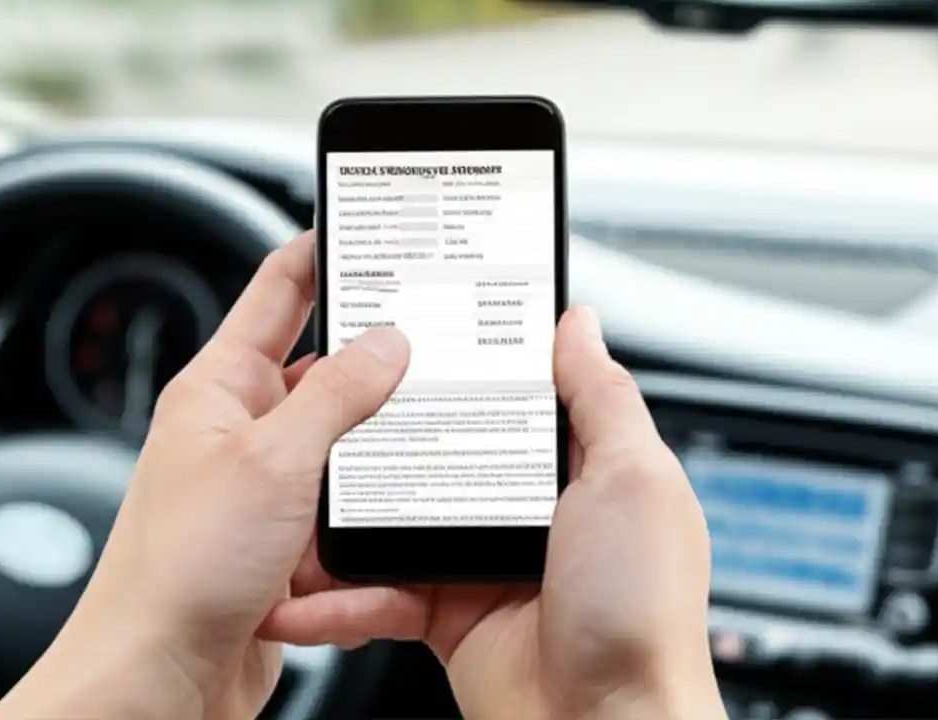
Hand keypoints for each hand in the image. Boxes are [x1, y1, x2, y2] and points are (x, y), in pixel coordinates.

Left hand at [0, 230, 413, 718]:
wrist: (159, 679)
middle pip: (325, 375)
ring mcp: (266, 491)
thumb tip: (389, 342)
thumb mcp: (274, 461)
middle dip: (379, 370)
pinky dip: (369, 526)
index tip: (372, 226)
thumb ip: (338, 394)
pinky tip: (387, 535)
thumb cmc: (179, 570)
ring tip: (424, 449)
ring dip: (378, 458)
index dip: (324, 252)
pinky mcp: (287, 546)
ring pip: (345, 452)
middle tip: (438, 347)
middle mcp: (241, 433)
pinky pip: (345, 517)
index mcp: (220, 389)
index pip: (278, 291)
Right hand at [259, 306, 725, 718]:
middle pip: (444, 447)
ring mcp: (482, 561)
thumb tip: (578, 324)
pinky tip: (302, 592)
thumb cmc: (641, 611)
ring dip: (345, 514)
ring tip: (296, 490)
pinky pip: (379, 595)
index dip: (474, 359)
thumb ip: (601, 397)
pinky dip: (337, 599)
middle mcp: (529, 510)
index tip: (425, 322)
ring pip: (398, 519)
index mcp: (581, 469)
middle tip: (336, 396)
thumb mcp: (634, 480)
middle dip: (389, 427)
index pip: (517, 394)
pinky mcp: (446, 614)